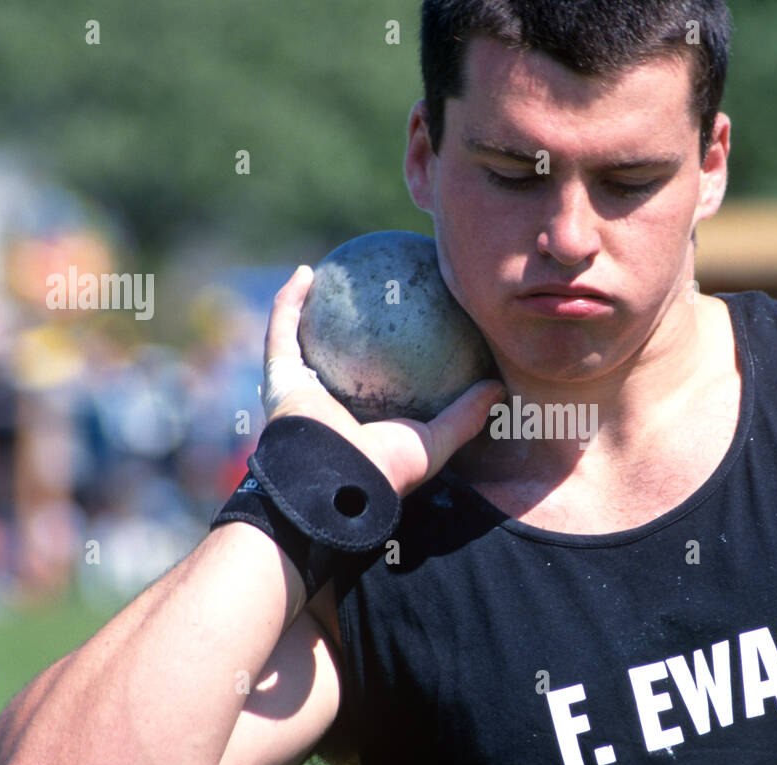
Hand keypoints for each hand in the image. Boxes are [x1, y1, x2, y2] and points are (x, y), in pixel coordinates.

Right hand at [261, 266, 503, 497]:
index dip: (384, 356)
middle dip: (341, 328)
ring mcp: (298, 391)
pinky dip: (289, 300)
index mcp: (359, 422)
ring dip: (306, 305)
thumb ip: (466, 416)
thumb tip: (498, 389)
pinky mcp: (278, 377)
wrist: (340, 479)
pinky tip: (307, 272)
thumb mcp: (436, 441)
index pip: (372, 384)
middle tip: (363, 296)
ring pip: (297, 339)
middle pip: (331, 358)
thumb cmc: (388, 466)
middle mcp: (325, 406)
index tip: (404, 324)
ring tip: (327, 273)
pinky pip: (282, 329)